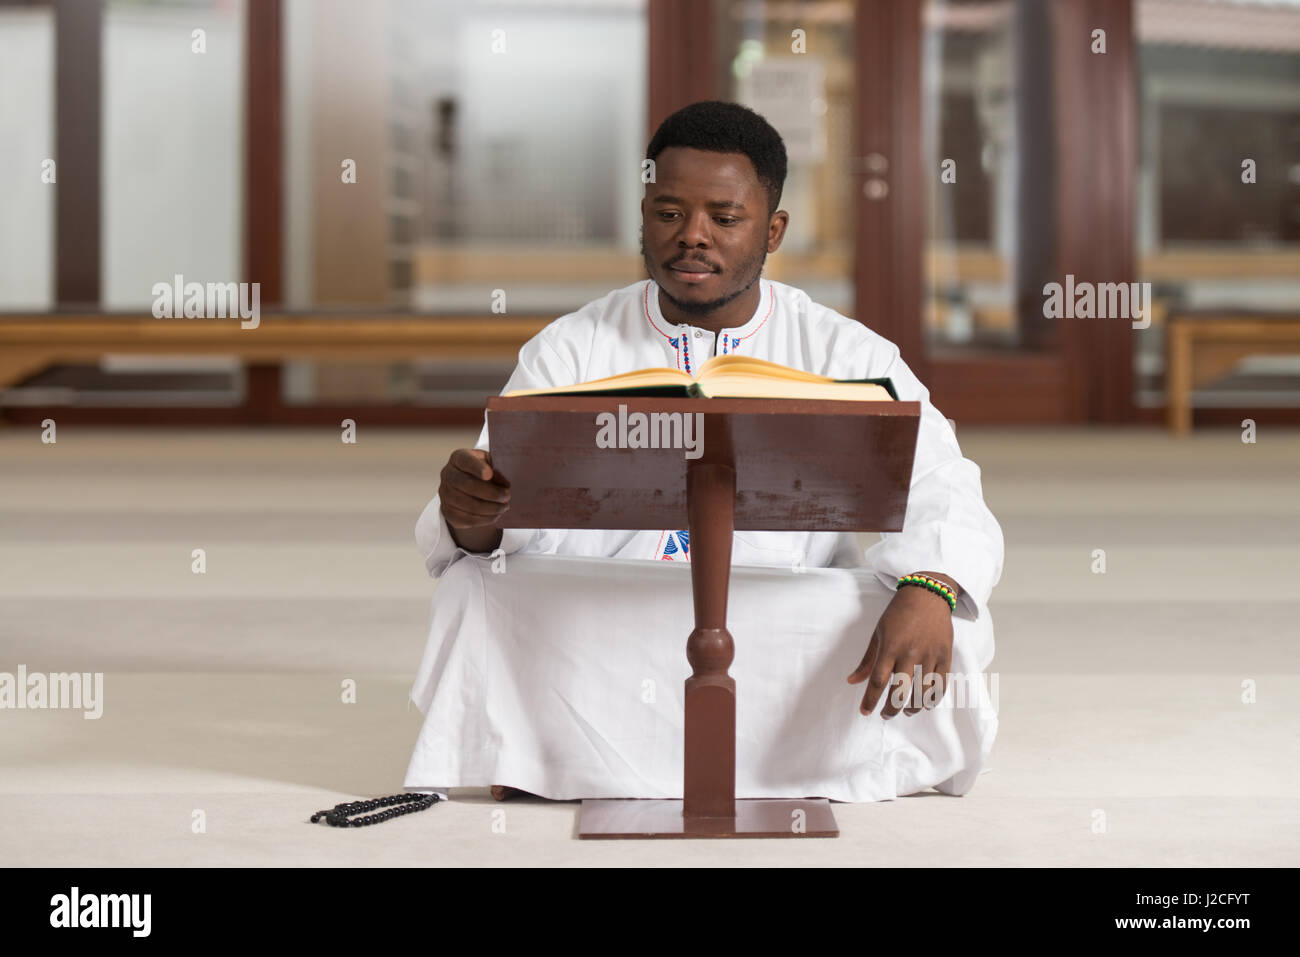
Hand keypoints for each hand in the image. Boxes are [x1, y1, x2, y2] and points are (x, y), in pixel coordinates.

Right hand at [438, 448, 509, 552]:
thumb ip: (497, 468)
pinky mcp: (448, 512)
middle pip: (466, 485)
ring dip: (490, 508)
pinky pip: (466, 519)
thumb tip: (504, 483)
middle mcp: (447, 474)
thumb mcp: (491, 463)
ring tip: (504, 507)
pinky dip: (484, 519)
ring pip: (467, 505)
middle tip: (507, 496)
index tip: (489, 474)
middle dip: (490, 493)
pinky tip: (495, 515)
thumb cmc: (485, 471)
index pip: (464, 461)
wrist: (471, 488)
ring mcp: (445, 494)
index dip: (476, 468)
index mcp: (458, 458)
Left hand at [846, 580, 953, 718]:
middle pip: (900, 692)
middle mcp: (910, 653)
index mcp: (890, 647)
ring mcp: (930, 655)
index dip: (870, 700)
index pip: (878, 681)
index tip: (865, 711)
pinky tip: (925, 703)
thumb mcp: (878, 633)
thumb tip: (852, 681)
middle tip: (885, 715)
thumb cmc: (898, 613)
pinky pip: (941, 685)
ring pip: (922, 692)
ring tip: (906, 711)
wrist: (927, 595)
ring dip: (913, 707)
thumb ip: (867, 660)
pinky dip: (933, 698)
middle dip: (891, 709)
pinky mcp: (945, 656)